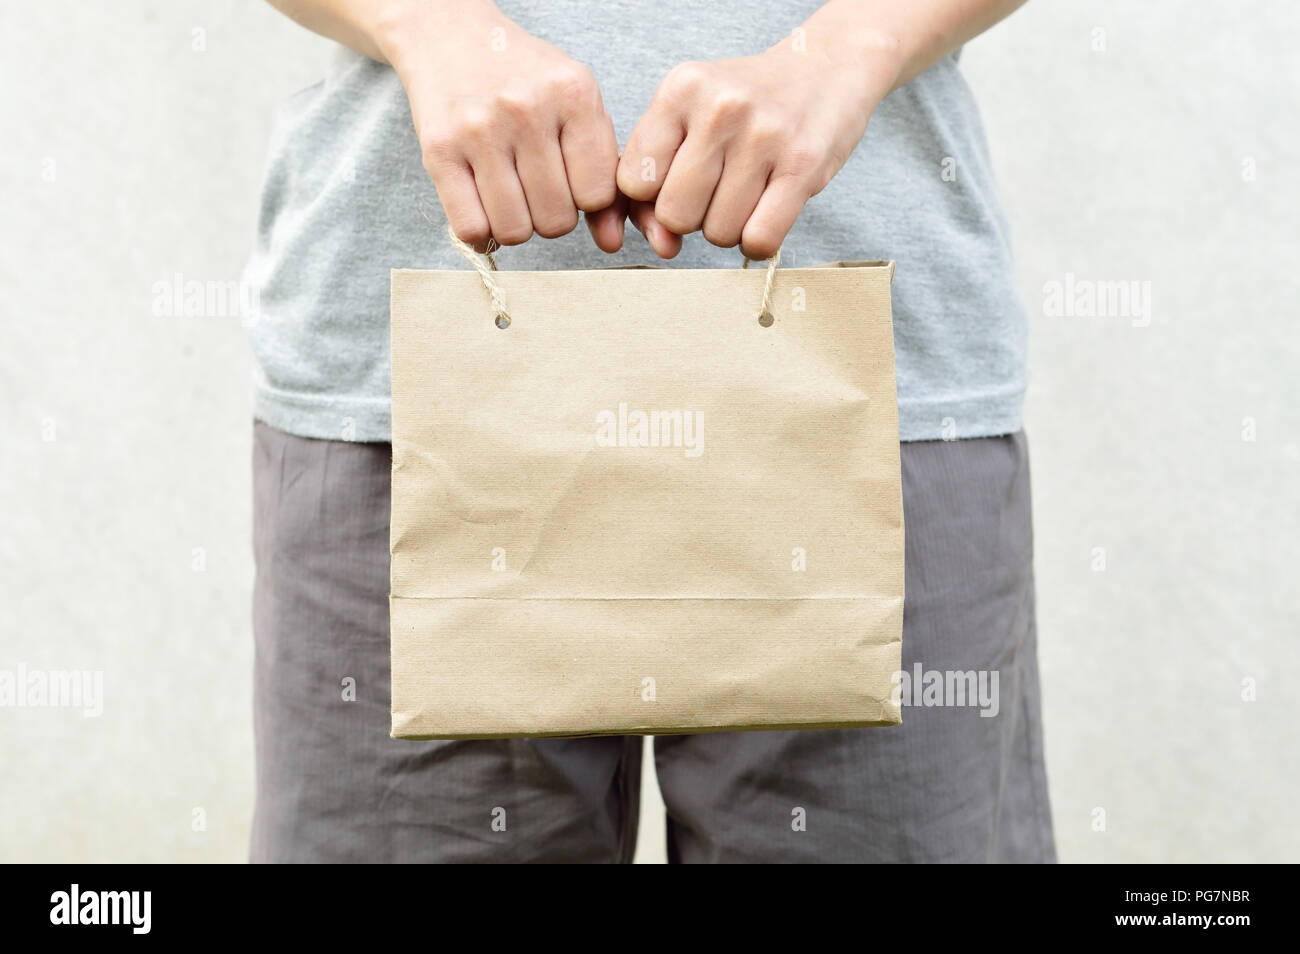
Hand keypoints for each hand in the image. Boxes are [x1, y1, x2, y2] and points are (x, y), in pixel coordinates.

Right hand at [378, 1, 623, 248]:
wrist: (451, 37)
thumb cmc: (524, 80)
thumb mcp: (576, 108)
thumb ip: (602, 173)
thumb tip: (612, 243)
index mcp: (574, 93)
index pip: (597, 195)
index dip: (586, 200)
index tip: (570, 179)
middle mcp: (527, 109)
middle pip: (557, 220)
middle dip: (550, 214)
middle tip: (535, 185)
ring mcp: (480, 130)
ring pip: (515, 231)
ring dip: (515, 224)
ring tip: (510, 192)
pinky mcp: (439, 150)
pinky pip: (471, 228)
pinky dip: (480, 229)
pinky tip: (482, 202)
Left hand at [616, 38, 899, 258]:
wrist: (825, 67)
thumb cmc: (746, 103)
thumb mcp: (690, 114)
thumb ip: (658, 176)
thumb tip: (662, 245)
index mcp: (680, 89)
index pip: (634, 183)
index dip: (652, 197)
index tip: (676, 183)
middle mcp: (720, 107)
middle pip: (674, 215)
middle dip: (692, 217)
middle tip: (716, 190)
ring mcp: (764, 136)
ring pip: (718, 233)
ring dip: (729, 228)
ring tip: (747, 192)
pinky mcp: (803, 165)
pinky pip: (760, 238)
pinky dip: (759, 241)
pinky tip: (766, 214)